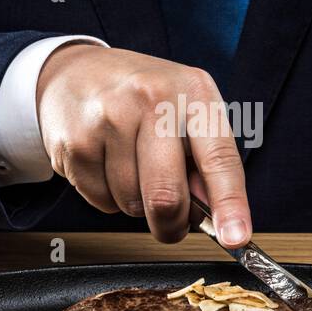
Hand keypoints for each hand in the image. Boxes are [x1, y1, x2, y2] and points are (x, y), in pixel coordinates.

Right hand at [36, 44, 252, 246]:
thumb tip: (216, 216)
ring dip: (136, 204)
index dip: (230, 203)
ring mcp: (109, 119)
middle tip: (172, 224)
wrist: (76, 72)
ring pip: (132, 204)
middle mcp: (152, 99)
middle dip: (172, 225)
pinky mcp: (76, 143)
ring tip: (132, 168)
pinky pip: (101, 201)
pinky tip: (107, 165)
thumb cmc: (143, 98)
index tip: (235, 238)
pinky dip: (108, 197)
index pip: (219, 157)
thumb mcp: (187, 110)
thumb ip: (206, 160)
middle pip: (167, 195)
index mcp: (193, 92)